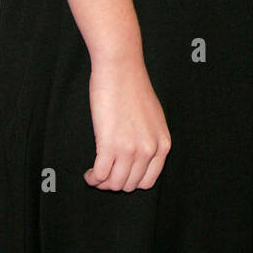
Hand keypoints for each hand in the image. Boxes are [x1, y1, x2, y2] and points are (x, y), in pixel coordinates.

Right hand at [84, 57, 170, 190]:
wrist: (121, 68)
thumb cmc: (133, 88)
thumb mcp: (153, 118)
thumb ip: (150, 140)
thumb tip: (138, 162)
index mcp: (162, 144)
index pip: (148, 182)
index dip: (130, 182)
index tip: (119, 176)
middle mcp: (149, 150)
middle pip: (129, 185)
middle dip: (114, 183)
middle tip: (104, 173)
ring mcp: (130, 149)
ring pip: (114, 184)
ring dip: (101, 182)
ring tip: (95, 174)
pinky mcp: (110, 145)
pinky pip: (100, 176)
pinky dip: (92, 178)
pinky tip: (89, 173)